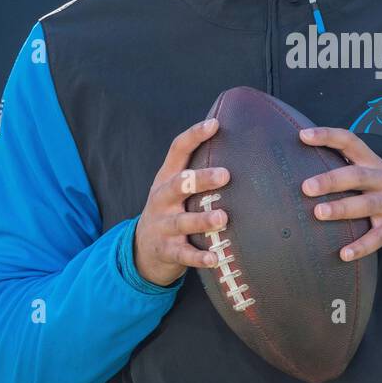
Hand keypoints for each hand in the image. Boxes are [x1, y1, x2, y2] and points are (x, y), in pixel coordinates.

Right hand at [133, 117, 230, 287]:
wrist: (142, 250)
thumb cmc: (171, 211)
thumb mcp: (175, 188)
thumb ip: (197, 171)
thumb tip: (239, 146)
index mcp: (167, 178)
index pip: (178, 150)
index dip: (194, 136)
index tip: (215, 124)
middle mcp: (162, 199)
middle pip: (178, 185)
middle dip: (200, 179)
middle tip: (225, 175)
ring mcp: (163, 225)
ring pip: (182, 221)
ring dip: (202, 220)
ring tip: (222, 218)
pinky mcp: (166, 251)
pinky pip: (184, 255)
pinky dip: (199, 257)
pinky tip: (215, 258)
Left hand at [298, 127, 381, 261]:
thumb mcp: (371, 176)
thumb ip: (345, 169)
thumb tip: (298, 163)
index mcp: (373, 164)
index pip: (350, 142)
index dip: (328, 136)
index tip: (303, 136)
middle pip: (357, 175)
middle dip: (331, 180)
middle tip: (306, 187)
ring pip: (366, 204)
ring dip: (342, 208)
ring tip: (319, 213)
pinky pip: (377, 238)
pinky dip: (360, 246)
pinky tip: (343, 254)